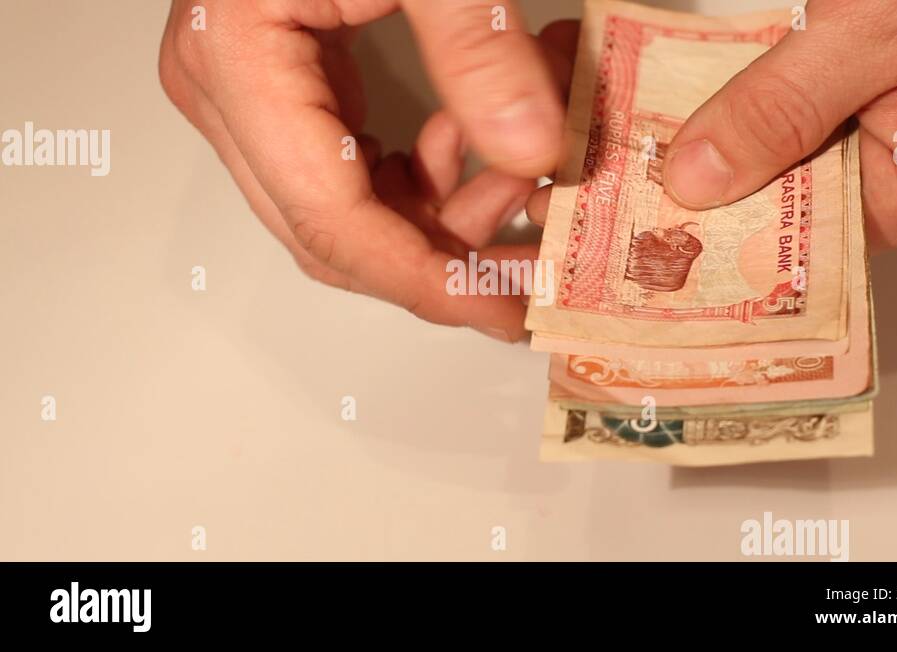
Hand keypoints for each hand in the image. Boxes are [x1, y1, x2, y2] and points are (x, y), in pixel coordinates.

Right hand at [158, 0, 567, 340]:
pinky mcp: (284, 85)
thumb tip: (530, 147)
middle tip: (529, 274)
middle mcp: (227, 92)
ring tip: (522, 189)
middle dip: (440, 263)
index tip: (499, 311)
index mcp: (238, 61)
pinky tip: (472, 152)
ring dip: (438, 220)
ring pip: (344, 212)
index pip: (329, 220)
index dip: (422, 281)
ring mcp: (250, 94)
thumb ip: (475, 43)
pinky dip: (420, 180)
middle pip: (332, 235)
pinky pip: (349, 171)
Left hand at [528, 1, 896, 249]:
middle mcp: (868, 187)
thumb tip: (698, 181)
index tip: (633, 243)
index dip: (710, 250)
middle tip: (594, 203)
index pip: (789, 255)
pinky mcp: (818, 114)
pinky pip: (749, 133)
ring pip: (744, 176)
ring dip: (678, 161)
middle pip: (757, 219)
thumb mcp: (878, 31)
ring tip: (600, 161)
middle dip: (677, 205)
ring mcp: (842, 150)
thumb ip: (787, 105)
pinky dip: (699, 119)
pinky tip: (642, 119)